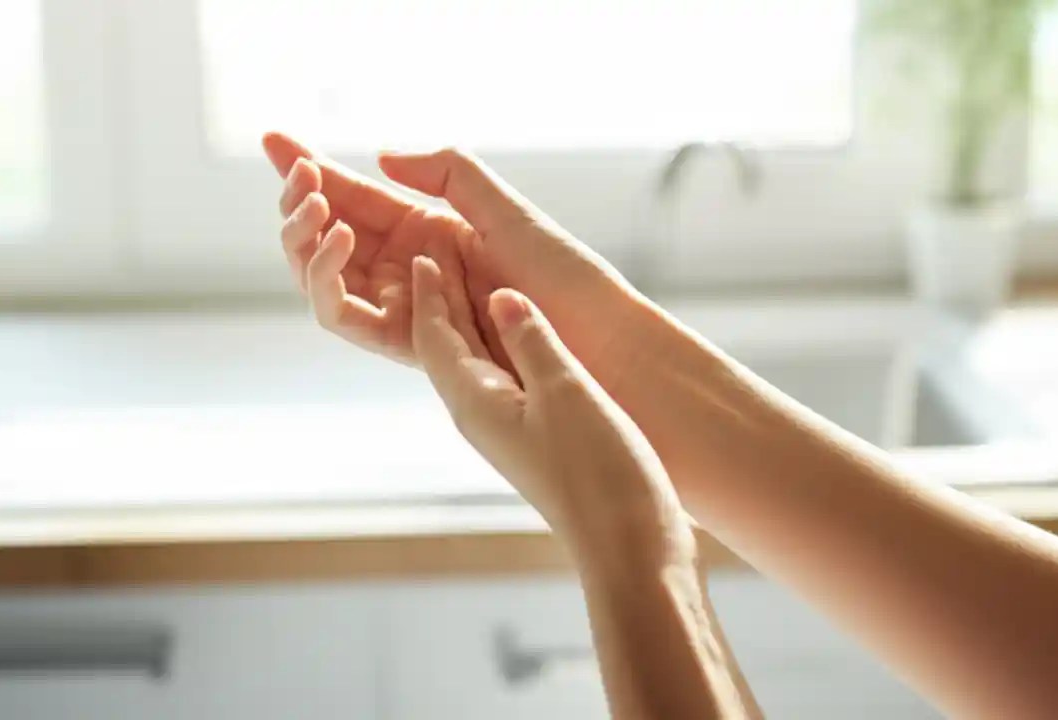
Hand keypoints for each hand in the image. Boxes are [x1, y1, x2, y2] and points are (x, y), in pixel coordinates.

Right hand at [262, 133, 635, 370]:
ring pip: (324, 277)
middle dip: (298, 202)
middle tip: (297, 174)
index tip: (273, 140)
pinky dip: (328, 281)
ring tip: (314, 204)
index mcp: (429, 230)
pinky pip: (347, 318)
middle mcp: (410, 269)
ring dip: (304, 239)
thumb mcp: (503, 207)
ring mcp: (407, 307)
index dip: (312, 170)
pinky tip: (339, 239)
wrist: (594, 337)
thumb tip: (381, 157)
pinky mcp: (409, 343)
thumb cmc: (561, 272)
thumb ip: (446, 173)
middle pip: (329, 234)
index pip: (356, 196)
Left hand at [409, 255, 685, 546]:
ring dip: (475, 315)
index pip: (433, 333)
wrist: (630, 545)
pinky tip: (527, 326)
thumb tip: (499, 294)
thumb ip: (529, 338)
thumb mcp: (564, 389)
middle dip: (444, 295)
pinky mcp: (539, 438)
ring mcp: (510, 429)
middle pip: (449, 344)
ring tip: (480, 270)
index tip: (427, 243)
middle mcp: (481, 415)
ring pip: (479, 359)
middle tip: (445, 242)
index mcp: (474, 401)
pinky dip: (509, 341)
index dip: (430, 288)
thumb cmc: (597, 471)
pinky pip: (509, 377)